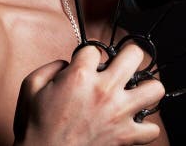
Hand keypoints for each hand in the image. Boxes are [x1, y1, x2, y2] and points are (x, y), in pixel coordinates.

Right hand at [13, 43, 164, 145]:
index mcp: (80, 76)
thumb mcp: (30, 87)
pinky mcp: (126, 136)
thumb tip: (68, 63)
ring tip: (134, 92)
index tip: (84, 67)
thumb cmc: (35, 128)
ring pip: (154, 88)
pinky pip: (152, 129)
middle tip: (121, 66)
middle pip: (135, 54)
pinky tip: (132, 124)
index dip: (87, 57)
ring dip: (145, 89)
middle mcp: (104, 90)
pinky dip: (144, 128)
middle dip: (127, 56)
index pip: (94, 49)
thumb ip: (51, 67)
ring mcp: (119, 113)